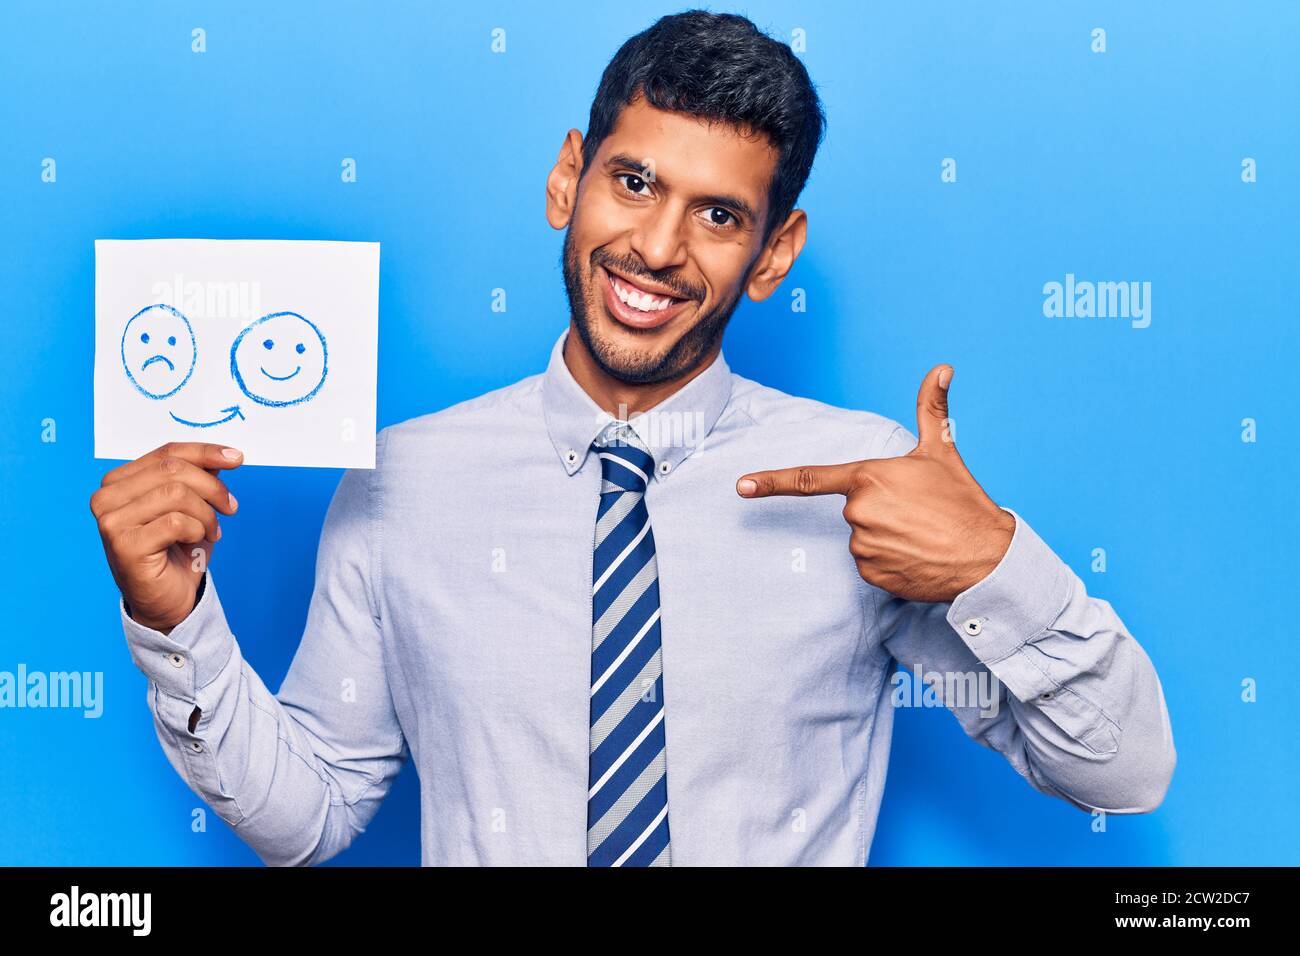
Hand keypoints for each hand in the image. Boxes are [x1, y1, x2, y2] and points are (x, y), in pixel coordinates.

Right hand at [90, 442, 242, 633]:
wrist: (168, 598)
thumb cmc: (177, 550)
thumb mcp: (193, 506)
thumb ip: (199, 477)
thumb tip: (223, 455)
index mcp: (118, 481)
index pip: (166, 453)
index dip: (205, 452)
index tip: (237, 458)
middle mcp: (106, 497)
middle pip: (173, 470)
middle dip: (212, 488)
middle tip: (229, 508)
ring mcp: (111, 521)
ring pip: (176, 494)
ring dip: (206, 514)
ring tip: (211, 531)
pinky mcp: (124, 544)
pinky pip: (176, 522)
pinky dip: (197, 530)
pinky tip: (196, 542)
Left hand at [736, 365, 1014, 603]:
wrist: (989, 558)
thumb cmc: (963, 501)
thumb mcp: (943, 451)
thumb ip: (932, 408)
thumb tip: (941, 367)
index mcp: (868, 477)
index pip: (809, 479)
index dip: (771, 481)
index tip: (741, 485)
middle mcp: (859, 512)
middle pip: (854, 509)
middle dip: (880, 510)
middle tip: (917, 513)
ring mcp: (863, 546)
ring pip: (861, 538)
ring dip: (885, 536)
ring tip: (921, 535)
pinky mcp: (871, 575)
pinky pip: (869, 565)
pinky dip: (889, 561)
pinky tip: (916, 556)